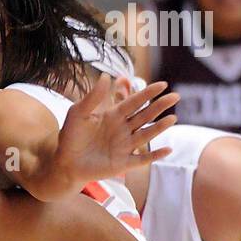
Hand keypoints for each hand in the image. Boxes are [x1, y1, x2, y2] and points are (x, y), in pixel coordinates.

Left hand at [55, 76, 178, 188]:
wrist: (64, 162)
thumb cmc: (71, 137)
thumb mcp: (78, 114)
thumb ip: (92, 97)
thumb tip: (106, 76)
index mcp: (113, 115)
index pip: (134, 102)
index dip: (148, 93)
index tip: (162, 84)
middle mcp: (122, 130)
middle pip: (145, 116)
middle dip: (160, 106)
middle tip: (176, 96)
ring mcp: (124, 147)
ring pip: (146, 135)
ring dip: (159, 127)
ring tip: (173, 118)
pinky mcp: (122, 164)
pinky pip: (142, 159)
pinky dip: (154, 156)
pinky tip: (167, 150)